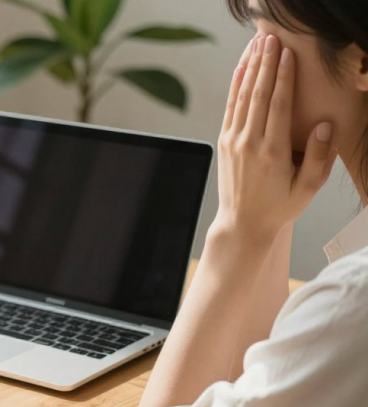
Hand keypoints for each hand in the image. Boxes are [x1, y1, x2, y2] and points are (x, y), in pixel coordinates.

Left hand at [216, 35, 337, 239]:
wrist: (243, 224)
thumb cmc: (279, 206)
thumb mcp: (307, 189)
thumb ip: (319, 158)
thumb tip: (325, 127)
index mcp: (272, 152)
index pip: (278, 106)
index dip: (283, 78)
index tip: (288, 55)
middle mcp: (249, 143)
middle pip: (257, 95)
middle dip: (265, 64)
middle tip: (272, 39)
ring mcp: (233, 142)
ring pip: (241, 97)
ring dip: (249, 69)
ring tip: (258, 46)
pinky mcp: (224, 143)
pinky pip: (230, 108)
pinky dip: (235, 86)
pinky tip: (241, 69)